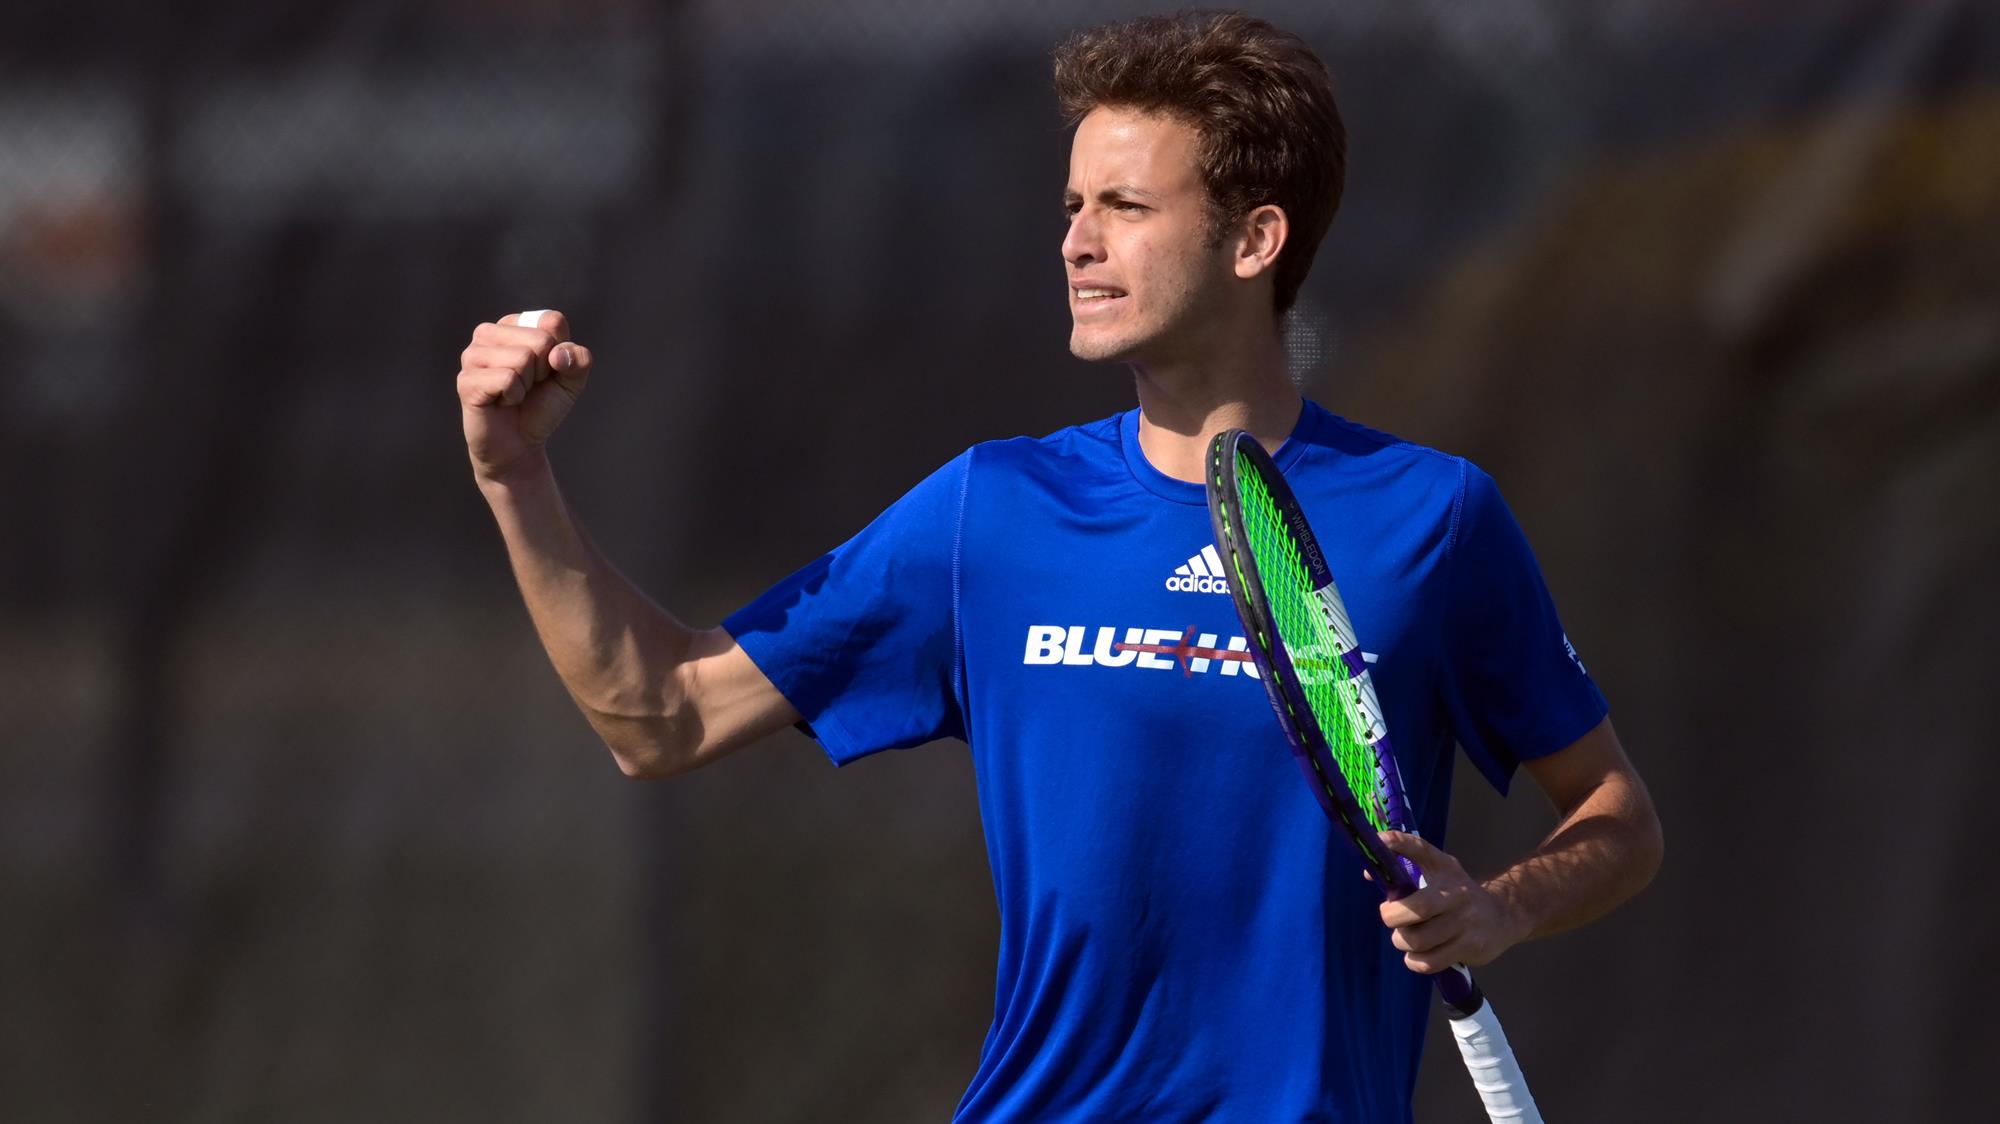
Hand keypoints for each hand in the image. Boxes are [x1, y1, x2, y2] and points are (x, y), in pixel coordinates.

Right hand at [457, 309, 593, 483]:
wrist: (520, 444)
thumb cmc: (541, 406)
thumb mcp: (572, 381)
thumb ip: (579, 360)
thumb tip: (559, 354)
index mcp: (513, 324)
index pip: (551, 321)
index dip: (559, 352)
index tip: (545, 370)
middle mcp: (489, 333)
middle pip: (540, 340)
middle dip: (543, 370)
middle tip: (528, 386)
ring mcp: (473, 355)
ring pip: (523, 358)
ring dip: (527, 384)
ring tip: (513, 393)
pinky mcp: (466, 379)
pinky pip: (507, 378)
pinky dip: (514, 396)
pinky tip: (502, 401)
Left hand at [1374, 831, 1527, 973]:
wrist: (1503, 915)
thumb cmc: (1458, 893)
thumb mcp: (1438, 870)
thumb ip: (1406, 868)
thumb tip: (1369, 874)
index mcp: (1444, 869)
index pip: (1420, 849)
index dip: (1397, 843)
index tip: (1379, 842)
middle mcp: (1456, 894)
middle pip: (1416, 909)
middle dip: (1392, 917)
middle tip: (1391, 917)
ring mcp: (1465, 922)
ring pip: (1418, 940)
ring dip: (1402, 942)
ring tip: (1407, 938)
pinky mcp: (1469, 947)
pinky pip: (1429, 962)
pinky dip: (1415, 961)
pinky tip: (1419, 954)